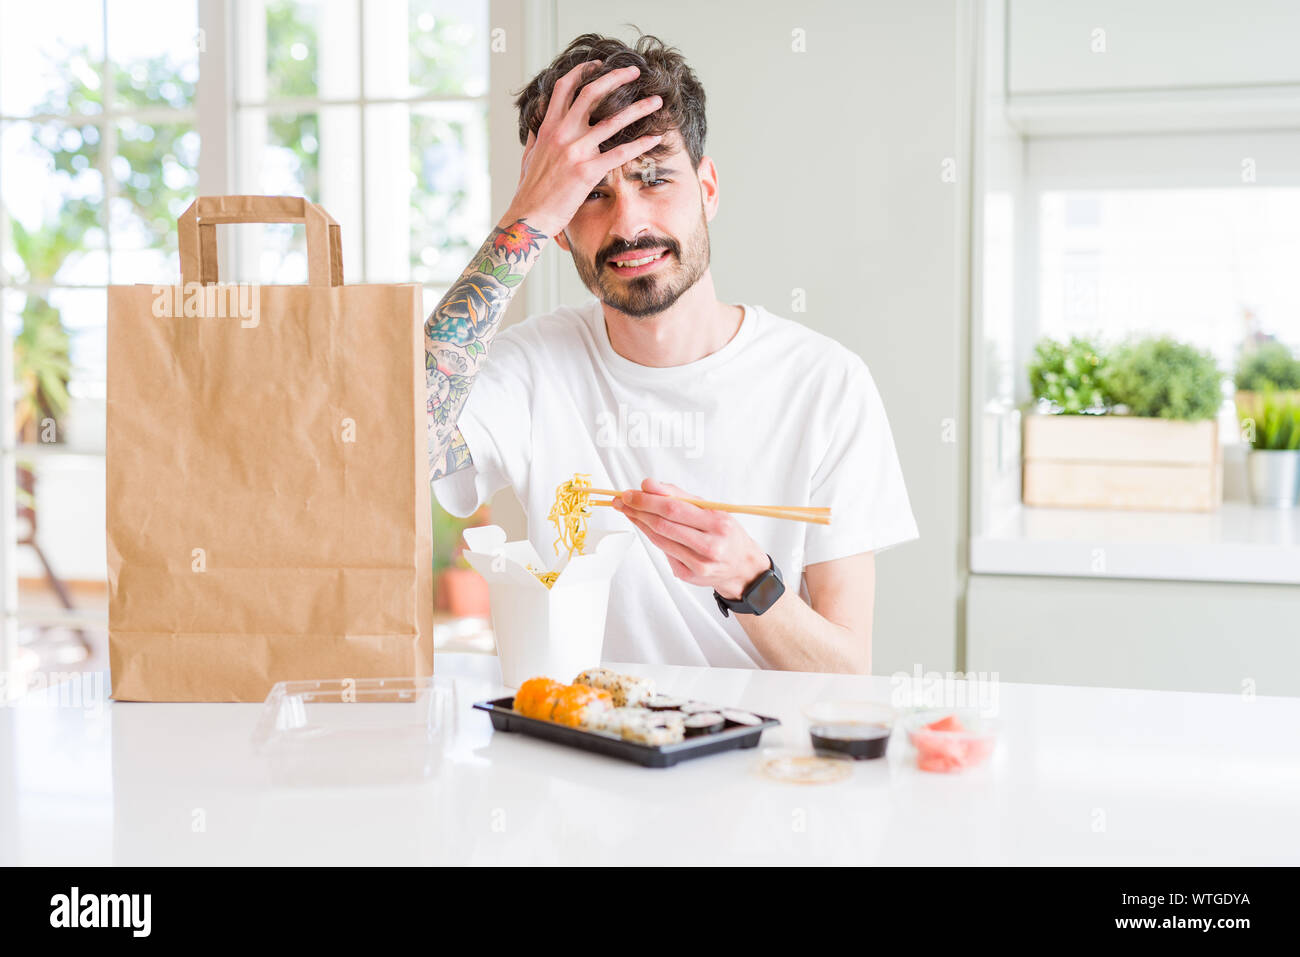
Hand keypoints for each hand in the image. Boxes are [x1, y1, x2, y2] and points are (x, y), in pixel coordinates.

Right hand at [503, 60, 664, 235]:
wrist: (529, 216)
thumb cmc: (530, 191)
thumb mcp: (529, 156)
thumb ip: (535, 137)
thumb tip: (535, 125)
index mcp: (548, 127)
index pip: (564, 88)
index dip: (582, 71)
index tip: (599, 65)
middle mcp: (562, 133)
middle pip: (591, 93)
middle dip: (616, 78)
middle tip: (634, 71)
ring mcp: (575, 151)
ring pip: (613, 121)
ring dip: (638, 108)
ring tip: (656, 101)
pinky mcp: (587, 171)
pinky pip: (620, 153)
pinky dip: (641, 144)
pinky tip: (655, 139)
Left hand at [613, 479, 771, 599]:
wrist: (742, 566)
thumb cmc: (725, 533)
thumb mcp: (711, 509)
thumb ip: (680, 496)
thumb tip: (649, 485)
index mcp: (718, 524)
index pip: (674, 508)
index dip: (648, 500)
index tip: (631, 492)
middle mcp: (710, 546)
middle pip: (664, 524)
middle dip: (638, 510)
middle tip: (622, 500)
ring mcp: (698, 564)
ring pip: (660, 539)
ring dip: (640, 523)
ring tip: (628, 511)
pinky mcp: (689, 575)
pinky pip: (664, 552)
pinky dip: (653, 537)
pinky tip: (646, 527)